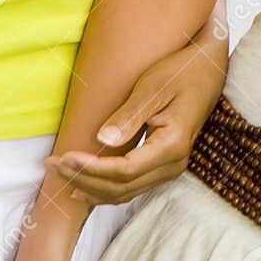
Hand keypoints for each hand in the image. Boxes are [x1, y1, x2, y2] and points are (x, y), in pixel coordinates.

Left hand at [45, 31, 226, 206]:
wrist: (209, 68)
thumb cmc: (182, 71)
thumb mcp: (154, 86)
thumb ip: (129, 115)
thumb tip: (102, 141)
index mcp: (172, 144)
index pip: (125, 170)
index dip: (91, 168)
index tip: (64, 157)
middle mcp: (174, 164)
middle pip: (122, 186)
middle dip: (84, 178)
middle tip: (52, 164)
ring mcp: (171, 167)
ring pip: (126, 192)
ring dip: (92, 187)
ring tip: (61, 176)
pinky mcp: (165, 164)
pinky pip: (132, 186)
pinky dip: (106, 187)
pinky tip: (85, 185)